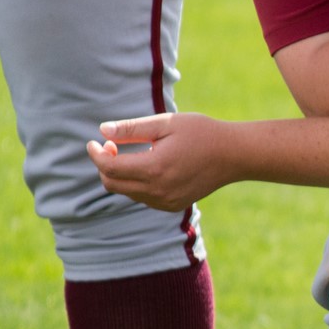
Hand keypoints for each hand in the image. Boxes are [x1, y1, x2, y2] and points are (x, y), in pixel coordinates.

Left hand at [87, 113, 234, 210]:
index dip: (96, 154)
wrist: (235, 155)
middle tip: (111, 146)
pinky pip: (142, 198)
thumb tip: (102, 130)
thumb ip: (132, 128)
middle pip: (112, 184)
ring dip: (120, 175)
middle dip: (104, 166)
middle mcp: (158, 190)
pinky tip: (149, 167)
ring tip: (131, 154)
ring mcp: (166, 201)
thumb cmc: (201, 133)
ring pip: (126, 192)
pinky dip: (136, 184)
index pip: (109, 168)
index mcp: (155, 168)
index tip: (93, 142)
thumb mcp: (166, 123)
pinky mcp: (173, 205)